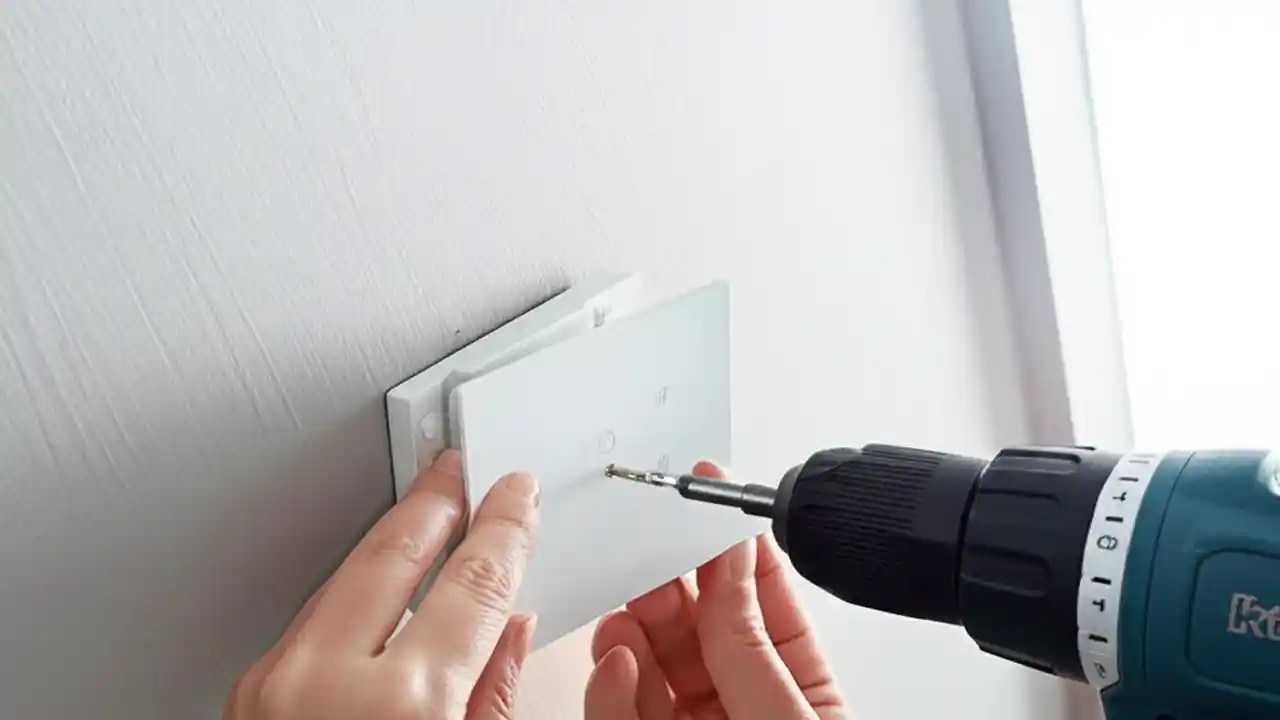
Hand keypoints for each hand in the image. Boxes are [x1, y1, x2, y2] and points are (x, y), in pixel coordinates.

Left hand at [224, 449, 540, 719]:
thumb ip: (491, 694)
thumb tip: (509, 631)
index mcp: (405, 703)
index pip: (474, 581)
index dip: (504, 526)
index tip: (517, 495)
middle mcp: (328, 680)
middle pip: (394, 552)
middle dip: (435, 501)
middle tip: (459, 469)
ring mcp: (276, 682)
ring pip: (345, 578)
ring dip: (390, 542)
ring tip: (426, 516)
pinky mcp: (248, 692)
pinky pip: (311, 619)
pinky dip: (352, 593)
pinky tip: (378, 585)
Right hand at [585, 462, 848, 719]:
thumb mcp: (786, 716)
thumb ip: (749, 642)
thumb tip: (728, 555)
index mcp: (793, 686)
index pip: (762, 597)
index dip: (734, 543)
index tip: (710, 491)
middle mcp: (734, 702)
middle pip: (690, 624)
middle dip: (664, 584)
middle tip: (650, 554)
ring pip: (640, 662)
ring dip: (626, 633)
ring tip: (626, 623)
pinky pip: (611, 709)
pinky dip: (606, 690)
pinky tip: (616, 672)